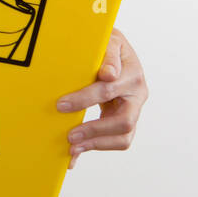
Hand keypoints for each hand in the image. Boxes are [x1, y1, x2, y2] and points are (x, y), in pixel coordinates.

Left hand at [57, 27, 146, 168]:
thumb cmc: (108, 43)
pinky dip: (93, 148)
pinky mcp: (123, 121)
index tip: (61, 105)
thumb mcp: (108, 40)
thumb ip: (108, 54)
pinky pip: (114, 141)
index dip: (85, 99)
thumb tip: (108, 74)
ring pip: (123, 137)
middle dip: (94, 130)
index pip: (107, 90)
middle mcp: (136, 96)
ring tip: (72, 147)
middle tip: (69, 134)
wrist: (116, 51)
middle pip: (123, 122)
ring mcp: (132, 111)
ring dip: (96, 144)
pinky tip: (73, 156)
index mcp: (132, 75)